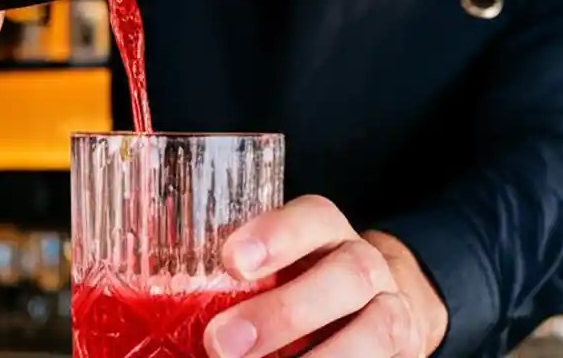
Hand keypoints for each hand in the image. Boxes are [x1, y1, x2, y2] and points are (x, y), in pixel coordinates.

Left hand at [204, 195, 448, 357]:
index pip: (313, 218)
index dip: (277, 234)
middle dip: (284, 312)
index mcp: (327, 233)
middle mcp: (365, 266)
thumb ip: (237, 279)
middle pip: (345, 275)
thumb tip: (159, 311)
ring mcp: (392, 311)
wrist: (375, 311)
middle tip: (222, 343)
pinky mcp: (402, 351)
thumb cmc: (300, 285)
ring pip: (375, 330)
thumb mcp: (275, 270)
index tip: (231, 260)